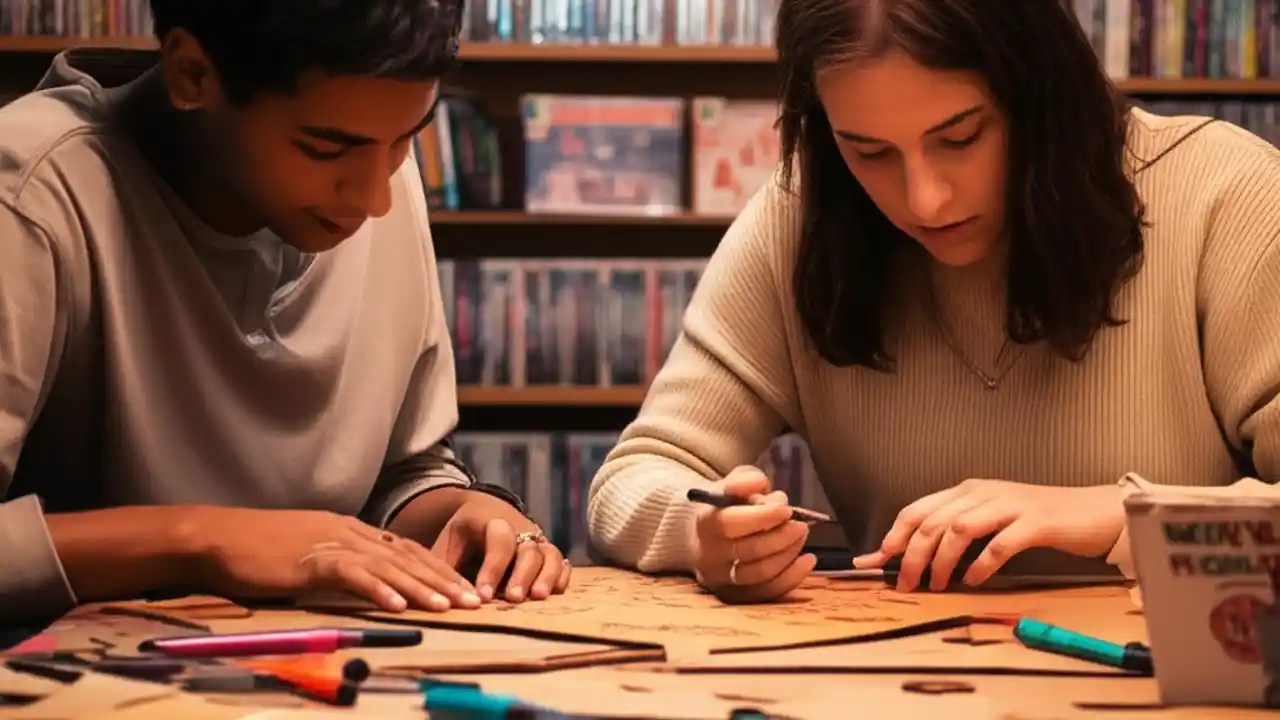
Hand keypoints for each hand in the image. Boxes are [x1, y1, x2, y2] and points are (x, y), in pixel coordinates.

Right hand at [192, 507, 482, 612]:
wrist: (216, 537)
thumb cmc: (255, 550)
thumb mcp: (307, 552)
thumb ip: (337, 561)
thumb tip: (360, 579)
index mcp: (349, 530)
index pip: (405, 550)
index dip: (436, 569)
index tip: (462, 589)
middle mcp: (349, 532)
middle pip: (407, 556)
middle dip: (444, 579)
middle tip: (474, 600)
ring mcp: (331, 542)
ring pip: (389, 566)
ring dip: (422, 587)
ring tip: (450, 606)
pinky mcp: (312, 559)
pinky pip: (353, 575)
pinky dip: (380, 590)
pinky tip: (401, 606)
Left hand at [432, 492, 570, 603]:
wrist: (482, 514)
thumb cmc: (461, 536)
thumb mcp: (447, 546)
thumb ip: (446, 570)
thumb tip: (442, 600)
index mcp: (493, 521)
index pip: (499, 541)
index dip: (494, 568)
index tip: (482, 596)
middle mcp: (521, 528)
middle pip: (529, 549)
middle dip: (522, 575)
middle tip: (514, 599)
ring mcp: (537, 540)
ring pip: (550, 554)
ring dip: (547, 576)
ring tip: (538, 597)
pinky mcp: (547, 553)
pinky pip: (561, 562)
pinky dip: (560, 577)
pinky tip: (554, 594)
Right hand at [692, 466, 816, 603]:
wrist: (704, 535)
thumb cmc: (726, 506)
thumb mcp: (733, 483)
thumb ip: (746, 480)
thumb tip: (760, 485)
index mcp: (704, 523)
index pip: (731, 523)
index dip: (763, 516)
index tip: (786, 509)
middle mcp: (708, 555)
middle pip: (750, 551)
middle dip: (782, 536)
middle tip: (800, 524)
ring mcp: (721, 579)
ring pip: (761, 573)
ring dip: (788, 554)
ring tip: (802, 535)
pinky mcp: (735, 595)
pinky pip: (767, 592)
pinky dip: (792, 577)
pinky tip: (807, 560)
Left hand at [852, 479, 1124, 591]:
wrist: (1093, 511)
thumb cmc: (1039, 519)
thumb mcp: (991, 517)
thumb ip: (957, 531)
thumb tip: (919, 556)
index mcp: (968, 490)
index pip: (917, 509)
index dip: (892, 535)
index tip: (873, 561)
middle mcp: (983, 493)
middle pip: (932, 522)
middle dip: (911, 556)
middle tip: (905, 584)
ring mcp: (1009, 505)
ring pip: (958, 529)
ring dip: (941, 561)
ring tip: (937, 585)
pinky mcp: (1035, 522)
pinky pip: (999, 544)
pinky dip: (981, 564)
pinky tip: (973, 580)